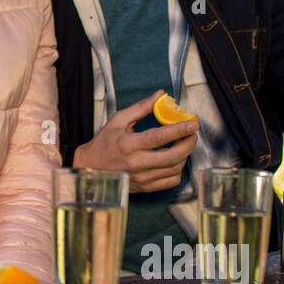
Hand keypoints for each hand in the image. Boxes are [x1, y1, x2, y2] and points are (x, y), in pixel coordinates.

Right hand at [73, 90, 197, 191]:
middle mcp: (136, 163)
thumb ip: (141, 107)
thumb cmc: (104, 143)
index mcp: (128, 144)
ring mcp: (142, 178)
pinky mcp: (145, 187)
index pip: (160, 137)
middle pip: (173, 156)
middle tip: (192, 134)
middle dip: (188, 143)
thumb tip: (160, 96)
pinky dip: (178, 170)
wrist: (91, 168)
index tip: (192, 124)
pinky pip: (171, 181)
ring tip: (183, 144)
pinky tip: (174, 160)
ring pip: (175, 169)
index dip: (180, 130)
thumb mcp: (119, 120)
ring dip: (184, 155)